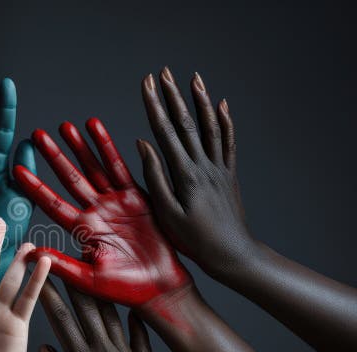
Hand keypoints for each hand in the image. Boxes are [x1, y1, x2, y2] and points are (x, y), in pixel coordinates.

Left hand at [13, 119, 189, 306]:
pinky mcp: (136, 197)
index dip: (34, 187)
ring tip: (64, 125)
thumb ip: (63, 265)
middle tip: (36, 135)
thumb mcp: (89, 279)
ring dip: (79, 146)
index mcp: (82, 230)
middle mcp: (95, 211)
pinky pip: (119, 167)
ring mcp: (115, 202)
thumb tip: (30, 255)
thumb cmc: (126, 289)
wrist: (161, 288)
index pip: (51, 203)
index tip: (16, 170)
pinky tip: (95, 127)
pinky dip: (107, 147)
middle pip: (69, 178)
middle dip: (53, 156)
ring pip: (92, 168)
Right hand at [38, 279, 156, 351]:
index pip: (62, 320)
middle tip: (71, 261)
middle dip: (77, 284)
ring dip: (106, 295)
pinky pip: (143, 340)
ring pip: (115, 320)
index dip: (51, 294)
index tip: (43, 275)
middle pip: (89, 312)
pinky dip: (137, 321)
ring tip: (100, 274)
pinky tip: (134, 304)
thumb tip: (46, 345)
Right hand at [137, 68, 251, 275]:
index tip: (146, 84)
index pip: (165, 132)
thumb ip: (155, 176)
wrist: (231, 254)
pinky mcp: (228, 175)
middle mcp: (204, 166)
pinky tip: (222, 105)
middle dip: (173, 95)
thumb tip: (144, 144)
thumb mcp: (166, 212)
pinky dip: (226, 121)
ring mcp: (219, 168)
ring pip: (211, 126)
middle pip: (187, 123)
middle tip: (163, 72)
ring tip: (194, 78)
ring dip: (201, 100)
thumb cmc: (193, 239)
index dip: (154, 105)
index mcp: (185, 174)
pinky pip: (228, 142)